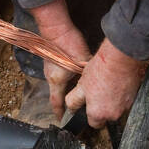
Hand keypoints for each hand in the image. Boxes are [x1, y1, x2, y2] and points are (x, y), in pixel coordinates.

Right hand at [31, 0, 91, 120]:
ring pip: (59, 83)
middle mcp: (50, 76)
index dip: (60, 113)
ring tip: (76, 93)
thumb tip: (99, 79)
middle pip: (57, 93)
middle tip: (73, 108)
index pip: (57, 102)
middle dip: (65, 101)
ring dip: (66, 89)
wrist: (57, 28)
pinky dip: (65, 78)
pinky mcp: (51, 59)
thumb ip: (90, 73)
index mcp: (57, 81)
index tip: (63, 121)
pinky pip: (58, 74)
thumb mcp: (83, 61)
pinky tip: (73, 74)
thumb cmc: (68, 45)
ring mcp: (49, 67)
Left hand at [64, 38, 145, 128]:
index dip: (91, 114)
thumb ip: (75, 100)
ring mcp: (126, 108)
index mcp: (97, 113)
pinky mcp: (135, 99)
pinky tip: (118, 83)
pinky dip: (123, 96)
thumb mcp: (81, 85)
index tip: (91, 105)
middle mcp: (112, 115)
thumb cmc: (100, 70)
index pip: (93, 123)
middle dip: (103, 108)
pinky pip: (127, 102)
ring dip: (114, 101)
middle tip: (100, 92)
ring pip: (117, 109)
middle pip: (107, 117)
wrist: (121, 58)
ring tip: (109, 85)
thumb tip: (71, 108)